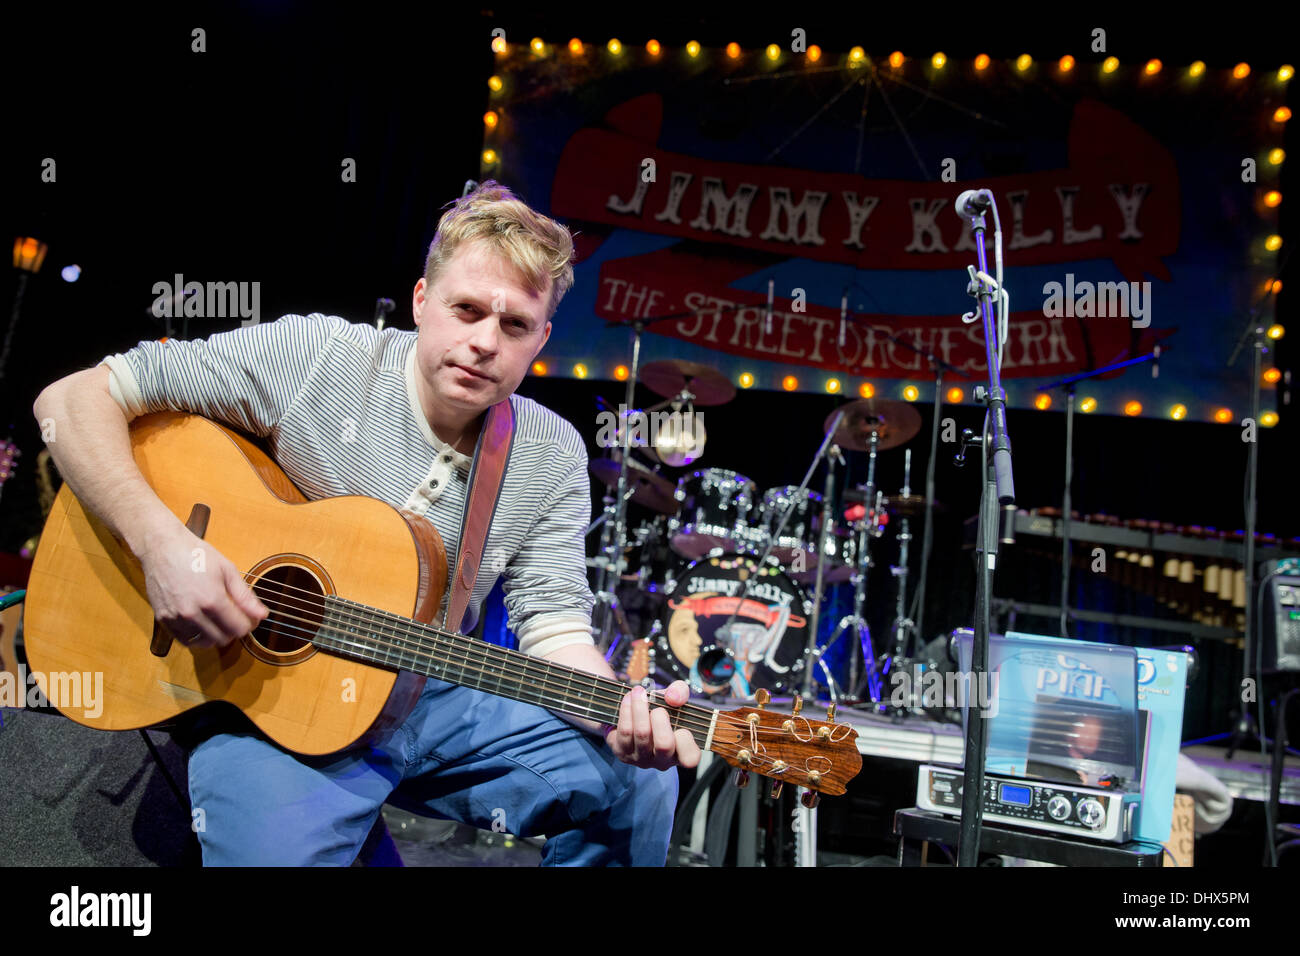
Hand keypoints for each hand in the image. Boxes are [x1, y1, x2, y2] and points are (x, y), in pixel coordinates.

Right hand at [139, 524, 268, 650]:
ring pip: (204, 643)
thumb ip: (245, 596)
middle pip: (223, 639)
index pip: (238, 629)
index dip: (249, 625)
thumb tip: (263, 615)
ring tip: (218, 620)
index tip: (249, 617)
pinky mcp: (162, 619)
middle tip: (235, 617)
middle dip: (233, 630)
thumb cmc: (197, 555)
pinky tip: (202, 623)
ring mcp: (175, 618)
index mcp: (212, 599)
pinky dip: (197, 636)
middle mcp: (192, 613)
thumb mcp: (227, 570)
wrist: (162, 547)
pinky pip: (185, 640)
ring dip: (216, 635)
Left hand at [605, 680, 700, 770]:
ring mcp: (641, 759)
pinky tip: (628, 699)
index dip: (686, 741)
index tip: (681, 727)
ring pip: (641, 734)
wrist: (634, 717)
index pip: (690, 758)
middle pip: (664, 745)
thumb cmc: (661, 712)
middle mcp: (662, 760)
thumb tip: (673, 696)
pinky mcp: (623, 754)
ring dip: (639, 708)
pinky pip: (625, 731)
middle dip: (660, 719)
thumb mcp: (675, 699)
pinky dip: (626, 711)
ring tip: (638, 692)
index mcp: (681, 752)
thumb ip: (680, 693)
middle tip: (658, 708)